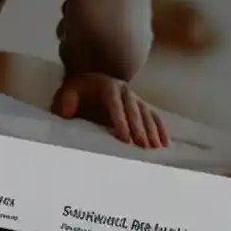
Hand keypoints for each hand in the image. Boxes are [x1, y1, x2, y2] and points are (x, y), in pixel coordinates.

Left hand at [52, 73, 169, 148]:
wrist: (91, 83)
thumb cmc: (78, 93)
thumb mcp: (67, 92)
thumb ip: (65, 101)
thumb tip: (67, 111)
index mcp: (107, 86)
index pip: (115, 104)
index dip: (120, 120)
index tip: (124, 137)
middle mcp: (124, 90)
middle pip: (134, 110)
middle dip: (139, 128)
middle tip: (143, 145)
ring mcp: (135, 99)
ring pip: (147, 114)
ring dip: (152, 130)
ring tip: (155, 147)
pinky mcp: (141, 107)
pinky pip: (154, 117)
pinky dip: (161, 129)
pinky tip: (165, 144)